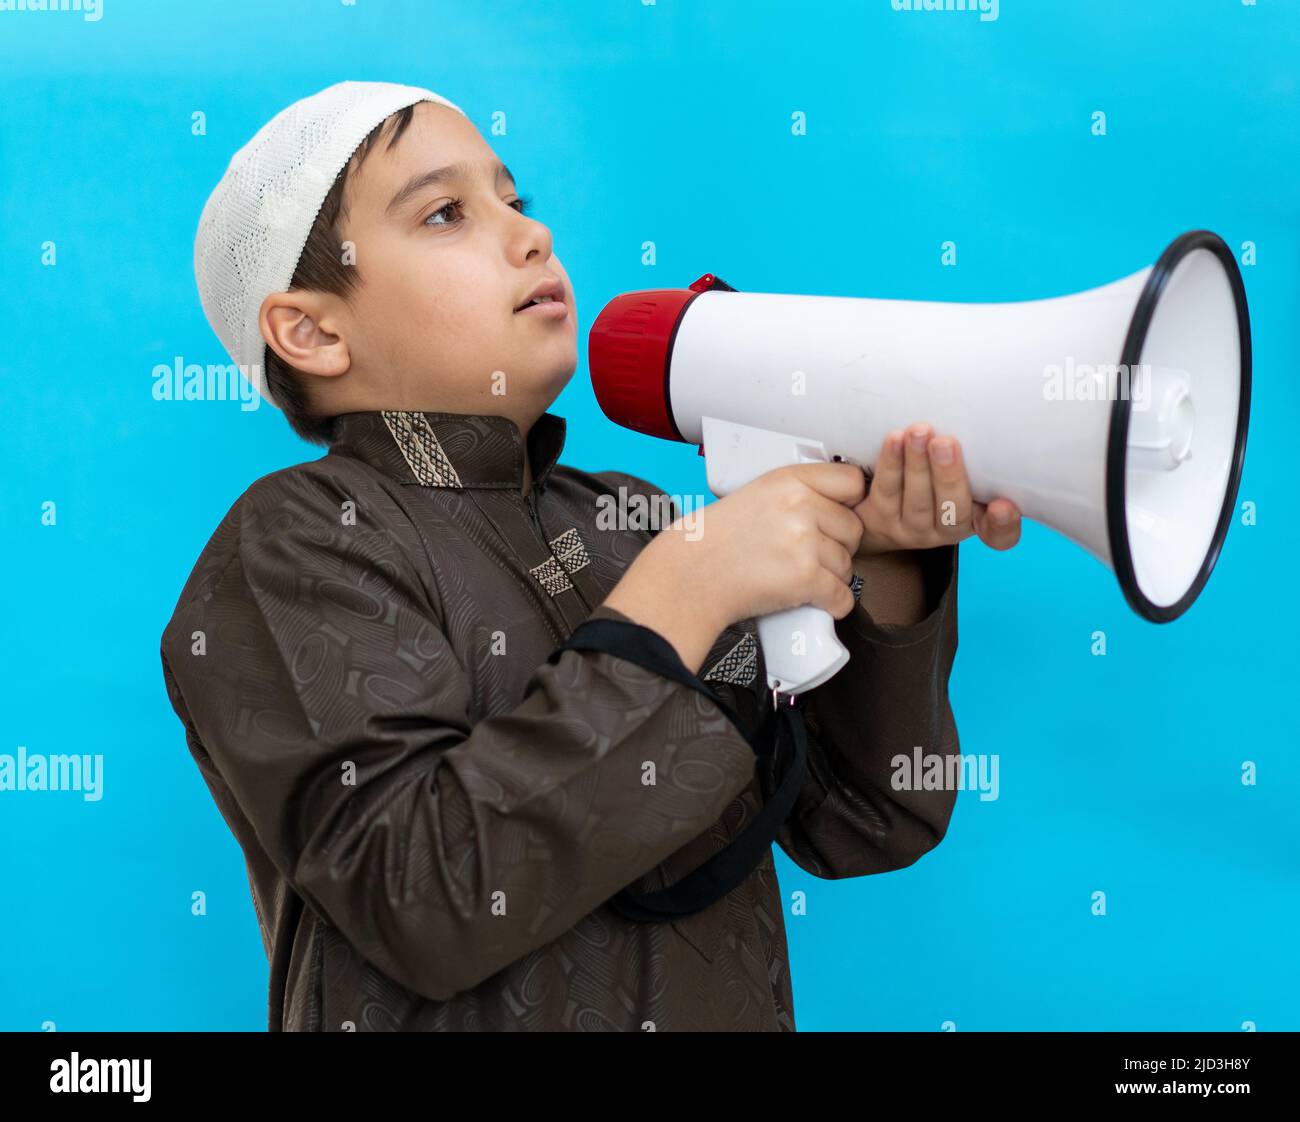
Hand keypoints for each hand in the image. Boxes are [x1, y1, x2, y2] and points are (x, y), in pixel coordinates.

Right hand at [604, 461, 865, 664]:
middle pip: (854, 528)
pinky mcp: (804, 578)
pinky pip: (842, 596)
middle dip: (839, 545)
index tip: (840, 515)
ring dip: (832, 577)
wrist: (690, 576)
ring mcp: (803, 542)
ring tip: (800, 577)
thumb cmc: (717, 540)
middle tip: (811, 555)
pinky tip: (817, 600)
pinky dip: (834, 604)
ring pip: (847, 565)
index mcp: (788, 480)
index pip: (852, 481)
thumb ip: (798, 494)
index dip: (850, 503)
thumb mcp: (756, 495)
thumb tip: (842, 505)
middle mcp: (799, 506)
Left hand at [852, 423, 1021, 555]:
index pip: (999, 535)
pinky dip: (891, 463)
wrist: (885, 507)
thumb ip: (979, 459)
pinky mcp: (882, 520)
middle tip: (945, 443)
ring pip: (918, 502)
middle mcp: (947, 530)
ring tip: (918, 432)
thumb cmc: (939, 477)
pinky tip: (894, 439)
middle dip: (949, 476)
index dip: (1004, 524)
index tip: (1004, 506)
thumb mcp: (965, 474)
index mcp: (978, 521)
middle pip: (953, 511)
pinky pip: (887, 491)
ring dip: (917, 465)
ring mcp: (913, 530)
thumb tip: (992, 411)